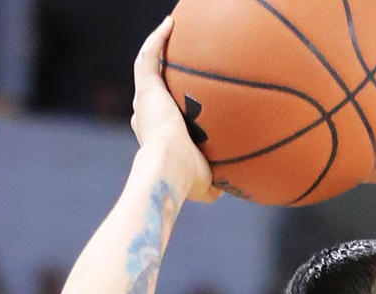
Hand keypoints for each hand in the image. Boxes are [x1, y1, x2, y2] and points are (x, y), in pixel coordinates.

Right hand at [131, 17, 220, 203]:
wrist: (170, 167)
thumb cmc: (187, 179)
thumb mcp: (206, 185)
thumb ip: (216, 184)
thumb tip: (230, 187)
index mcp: (157, 135)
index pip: (160, 115)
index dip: (168, 106)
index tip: (185, 99)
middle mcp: (146, 115)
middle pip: (152, 89)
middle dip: (161, 75)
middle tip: (177, 62)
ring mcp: (144, 100)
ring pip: (147, 67)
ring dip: (156, 47)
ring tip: (170, 28)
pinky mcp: (146, 88)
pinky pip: (149, 56)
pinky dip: (157, 39)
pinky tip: (170, 23)